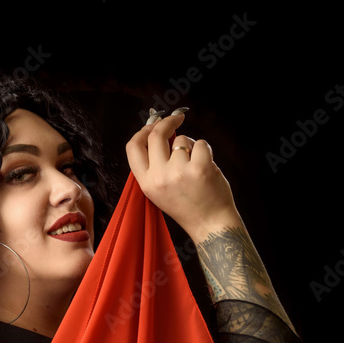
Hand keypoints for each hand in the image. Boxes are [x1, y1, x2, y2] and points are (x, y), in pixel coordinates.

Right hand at [125, 111, 241, 240]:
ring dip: (191, 146)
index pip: (133, 147)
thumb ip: (155, 165)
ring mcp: (179, 172)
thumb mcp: (160, 191)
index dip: (142, 131)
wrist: (210, 224)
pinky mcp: (200, 167)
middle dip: (167, 122)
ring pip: (182, 140)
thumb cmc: (188, 205)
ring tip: (196, 166)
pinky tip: (207, 167)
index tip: (152, 124)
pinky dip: (206, 151)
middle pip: (156, 135)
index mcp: (146, 183)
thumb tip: (157, 131)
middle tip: (177, 118)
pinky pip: (201, 144)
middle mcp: (159, 177)